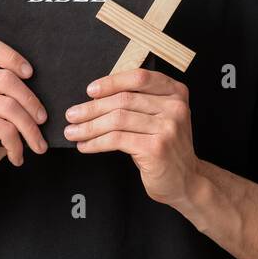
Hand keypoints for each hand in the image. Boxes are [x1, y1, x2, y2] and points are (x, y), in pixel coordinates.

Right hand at [0, 37, 48, 193]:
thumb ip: (7, 91)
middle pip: (7, 79)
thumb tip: (46, 86)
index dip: (12, 56)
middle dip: (32, 102)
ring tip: (37, 144)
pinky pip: (5, 129)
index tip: (30, 73)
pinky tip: (18, 155)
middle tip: (43, 119)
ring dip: (30, 130)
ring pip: (10, 107)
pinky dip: (17, 146)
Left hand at [63, 67, 199, 206]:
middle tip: (72, 115)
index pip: (139, 78)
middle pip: (124, 100)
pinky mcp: (156, 148)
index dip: (112, 82)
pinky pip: (117, 140)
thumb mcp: (159, 117)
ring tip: (73, 132)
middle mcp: (175, 107)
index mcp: (176, 92)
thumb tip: (96, 96)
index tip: (90, 90)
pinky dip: (96, 142)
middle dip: (92, 108)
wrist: (185, 180)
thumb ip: (139, 101)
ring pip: (117, 120)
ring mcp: (167, 128)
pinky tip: (85, 146)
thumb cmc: (164, 147)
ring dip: (89, 126)